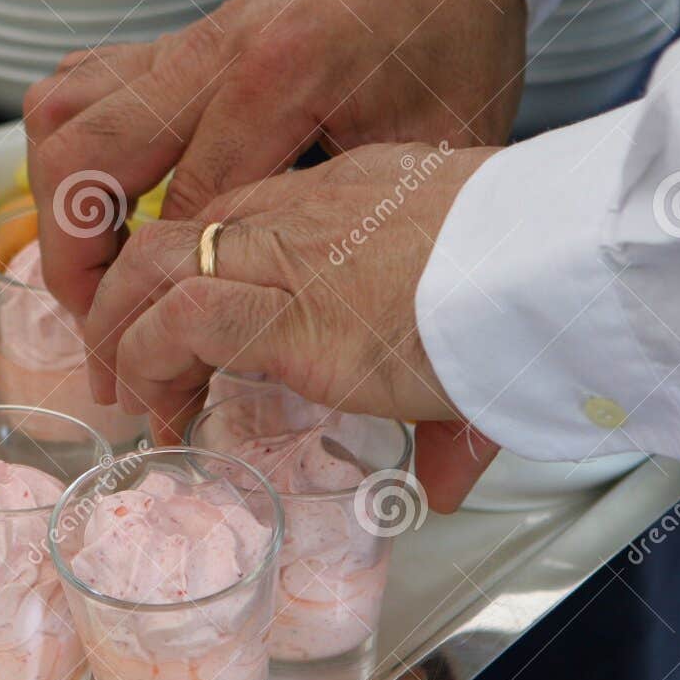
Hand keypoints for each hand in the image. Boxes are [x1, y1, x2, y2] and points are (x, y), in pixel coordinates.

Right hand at [24, 0, 526, 316]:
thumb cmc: (449, 35)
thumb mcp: (446, 140)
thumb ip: (391, 228)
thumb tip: (381, 339)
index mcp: (280, 79)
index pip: (180, 211)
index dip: (162, 296)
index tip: (164, 363)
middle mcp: (212, 56)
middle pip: (83, 161)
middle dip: (71, 254)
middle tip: (95, 319)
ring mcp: (182, 44)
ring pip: (58, 116)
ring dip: (56, 199)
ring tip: (93, 263)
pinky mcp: (172, 42)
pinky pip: (77, 84)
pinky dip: (67, 146)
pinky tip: (99, 192)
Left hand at [95, 142, 501, 510]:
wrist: (558, 259)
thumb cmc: (534, 277)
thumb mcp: (475, 309)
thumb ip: (444, 384)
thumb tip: (447, 482)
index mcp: (340, 197)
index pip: (228, 220)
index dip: (186, 272)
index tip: (177, 326)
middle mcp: (298, 216)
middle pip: (172, 236)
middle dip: (127, 296)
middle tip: (121, 359)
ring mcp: (286, 259)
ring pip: (154, 270)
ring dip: (123, 334)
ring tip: (124, 395)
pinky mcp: (286, 313)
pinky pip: (180, 325)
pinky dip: (151, 364)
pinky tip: (157, 409)